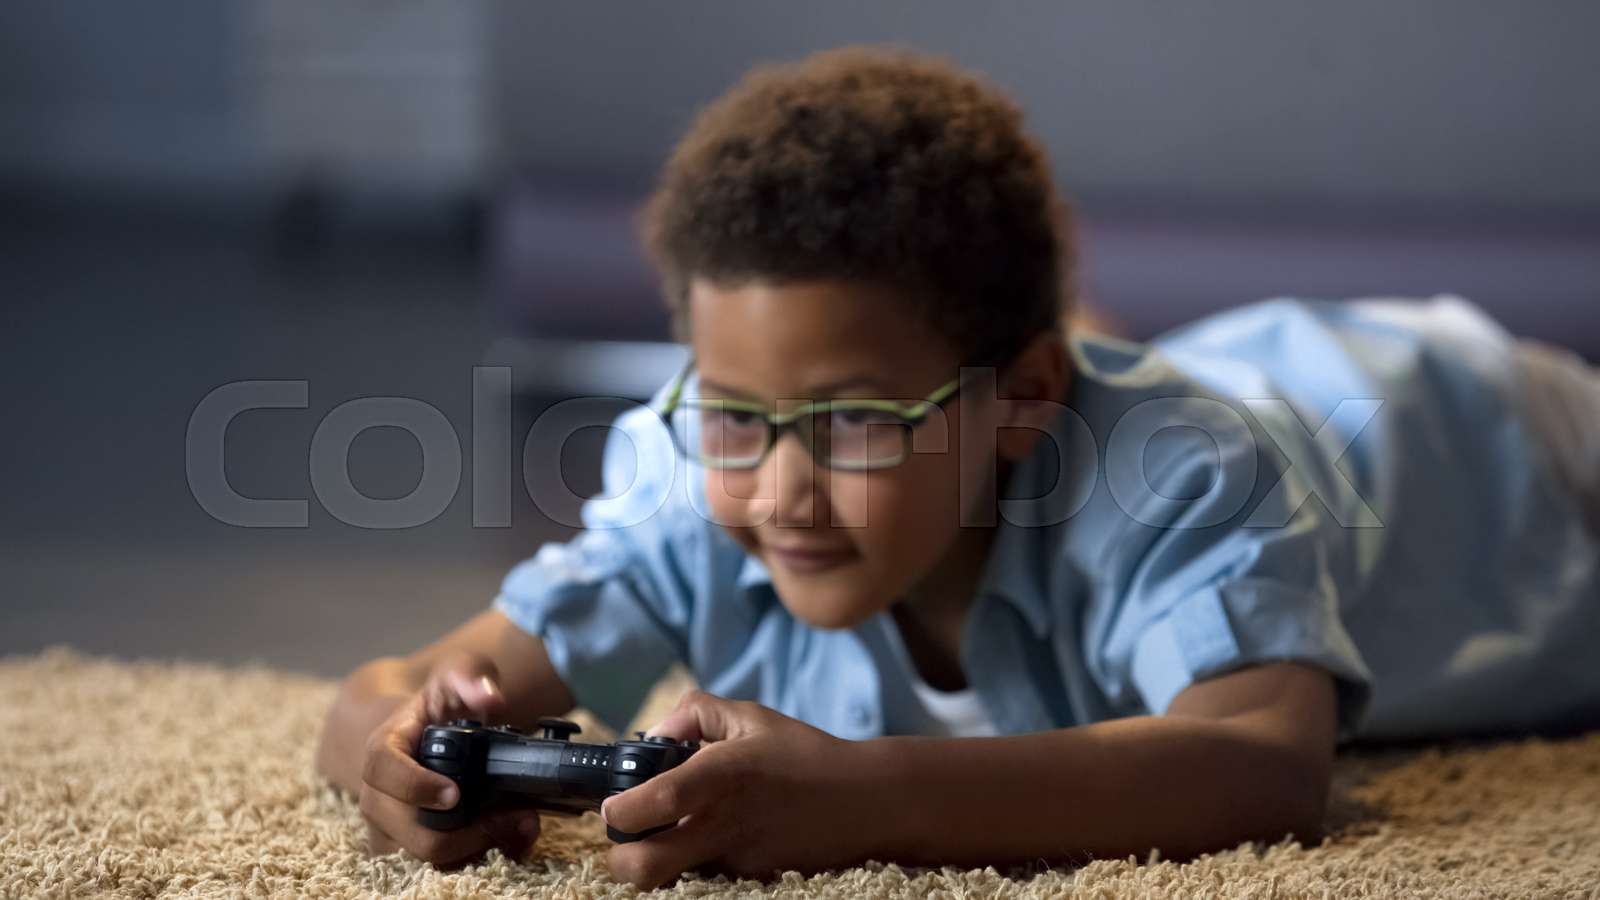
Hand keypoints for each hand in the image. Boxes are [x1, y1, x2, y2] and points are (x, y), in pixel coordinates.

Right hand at [358, 651, 541, 865]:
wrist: (430, 727)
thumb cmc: (442, 700)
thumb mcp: (457, 673)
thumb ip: (471, 676)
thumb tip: (489, 698)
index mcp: (383, 749)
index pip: (382, 771)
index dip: (414, 786)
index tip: (454, 794)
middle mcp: (378, 794)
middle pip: (403, 829)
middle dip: (460, 833)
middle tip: (512, 819)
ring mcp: (390, 825)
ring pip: (420, 855)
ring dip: (472, 850)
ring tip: (519, 828)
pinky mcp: (410, 846)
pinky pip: (436, 864)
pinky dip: (474, 857)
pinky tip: (510, 840)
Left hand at [601, 690, 876, 888]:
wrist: (864, 801)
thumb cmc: (805, 754)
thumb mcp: (752, 717)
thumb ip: (695, 713)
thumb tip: (655, 735)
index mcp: (721, 775)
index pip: (653, 802)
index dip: (619, 810)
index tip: (612, 805)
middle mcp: (723, 823)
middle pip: (646, 869)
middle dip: (621, 862)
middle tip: (628, 840)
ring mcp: (738, 859)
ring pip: (674, 879)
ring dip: (660, 864)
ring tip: (669, 836)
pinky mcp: (753, 880)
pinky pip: (709, 878)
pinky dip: (699, 863)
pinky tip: (717, 839)